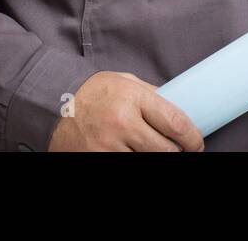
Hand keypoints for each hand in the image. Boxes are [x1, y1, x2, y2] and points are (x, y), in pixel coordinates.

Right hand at [46, 71, 204, 150]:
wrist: (52, 105)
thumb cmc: (92, 92)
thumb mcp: (123, 82)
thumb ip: (150, 95)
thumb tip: (179, 108)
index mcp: (132, 97)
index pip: (176, 123)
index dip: (193, 138)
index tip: (195, 143)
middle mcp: (122, 122)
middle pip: (167, 150)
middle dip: (176, 153)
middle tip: (177, 150)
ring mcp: (109, 145)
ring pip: (149, 161)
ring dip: (154, 157)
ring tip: (148, 148)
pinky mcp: (98, 159)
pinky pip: (129, 165)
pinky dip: (134, 159)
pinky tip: (132, 152)